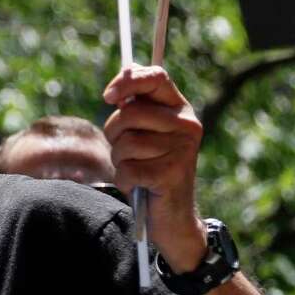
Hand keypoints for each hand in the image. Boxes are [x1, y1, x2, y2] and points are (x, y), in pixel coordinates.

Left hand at [103, 64, 206, 270]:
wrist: (174, 217)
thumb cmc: (152, 169)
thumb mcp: (146, 133)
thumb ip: (135, 107)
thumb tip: (118, 83)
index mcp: (181, 109)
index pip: (156, 76)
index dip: (127, 81)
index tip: (107, 96)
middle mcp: (187, 125)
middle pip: (130, 112)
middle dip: (115, 133)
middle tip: (125, 150)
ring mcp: (182, 150)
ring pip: (126, 142)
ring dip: (120, 160)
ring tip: (137, 170)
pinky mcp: (172, 174)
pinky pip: (127, 168)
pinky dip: (125, 180)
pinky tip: (139, 186)